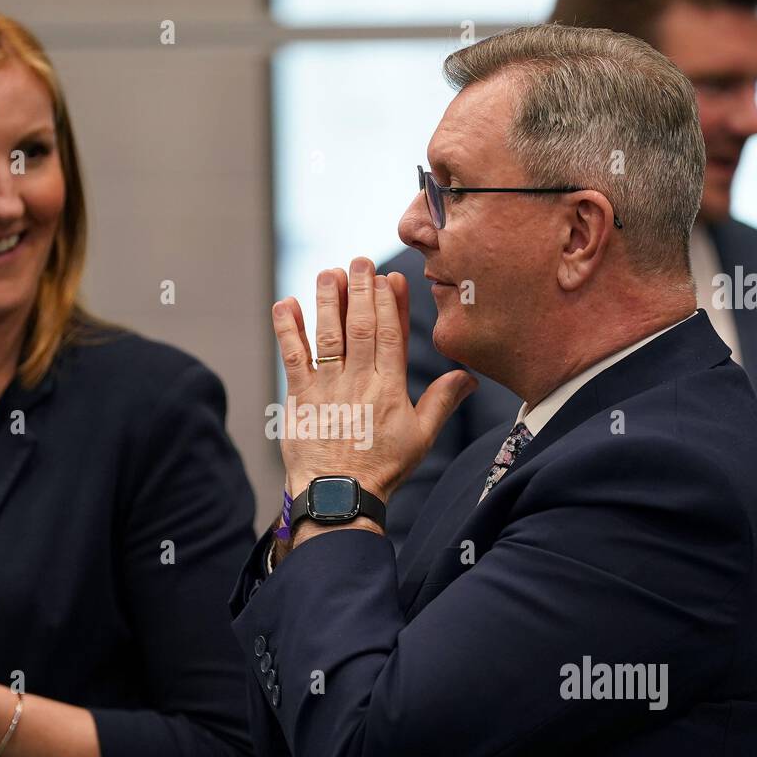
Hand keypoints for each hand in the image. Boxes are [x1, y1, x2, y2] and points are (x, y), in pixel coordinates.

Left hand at [272, 257, 475, 507]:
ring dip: (327, 300)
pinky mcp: (300, 398)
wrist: (340, 495)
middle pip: (361, 326)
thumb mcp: (421, 437)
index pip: (391, 334)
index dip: (390, 302)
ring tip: (329, 272)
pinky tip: (286, 304)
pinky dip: (288, 329)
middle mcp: (359, 382)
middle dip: (360, 289)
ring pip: (328, 335)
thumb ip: (443, 401)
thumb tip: (470, 377)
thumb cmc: (382, 468)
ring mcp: (327, 388)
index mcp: (390, 388)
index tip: (389, 277)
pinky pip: (292, 357)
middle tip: (358, 261)